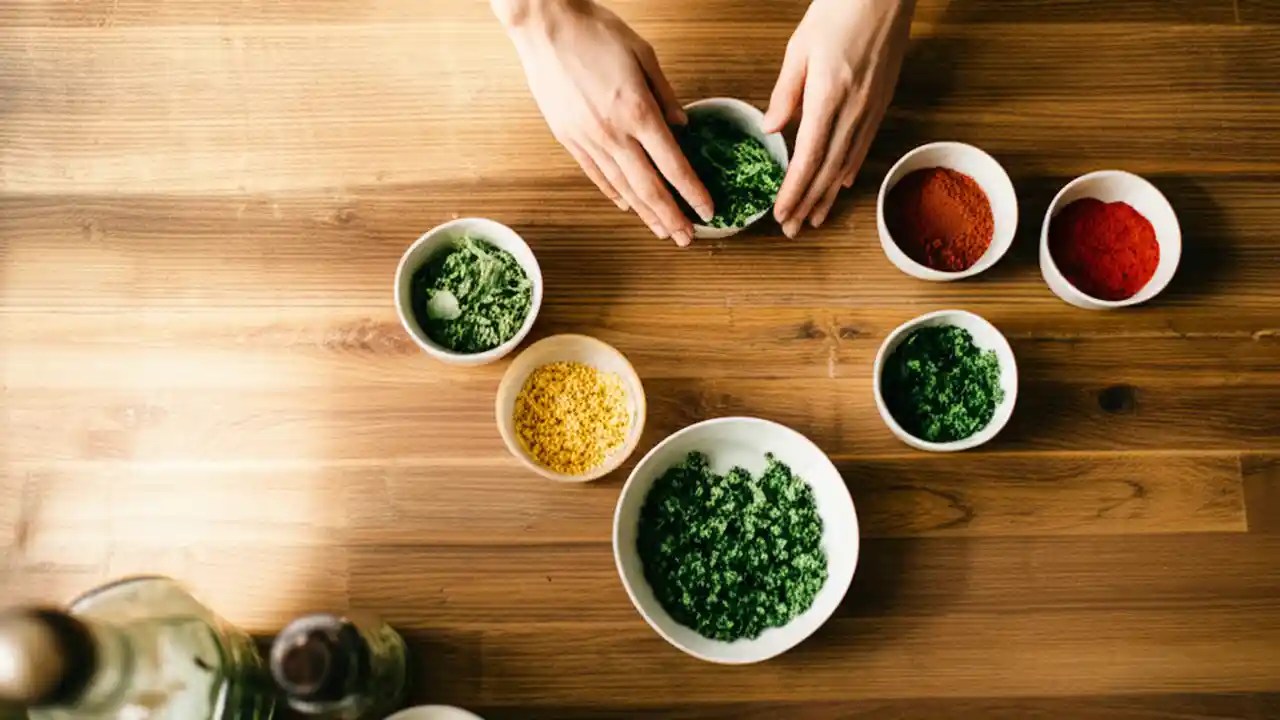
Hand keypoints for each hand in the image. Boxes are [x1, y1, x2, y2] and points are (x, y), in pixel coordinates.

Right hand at [493, 0, 712, 245]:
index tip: (708, 210)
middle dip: (671, 216)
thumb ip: (666, 94)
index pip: (672, 164)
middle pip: (648, 187)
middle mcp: (612, 133)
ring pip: (621, 187)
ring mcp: (587, 139)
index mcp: (637, 111)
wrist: (544, 25)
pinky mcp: (568, 138)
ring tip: (662, 232)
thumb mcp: (643, 54)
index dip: (692, 192)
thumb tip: (682, 126)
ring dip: (645, 213)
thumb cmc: (594, 31)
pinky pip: (595, 174)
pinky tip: (626, 206)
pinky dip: (613, 193)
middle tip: (687, 238)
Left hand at [763, 0, 913, 236]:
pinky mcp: (882, 101)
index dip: (794, 191)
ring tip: (813, 219)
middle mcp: (854, 109)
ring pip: (847, 162)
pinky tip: (839, 185)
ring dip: (827, 195)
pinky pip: (864, 145)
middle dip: (807, 204)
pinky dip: (849, 169)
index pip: (808, 157)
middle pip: (828, 169)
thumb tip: (773, 130)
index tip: (780, 214)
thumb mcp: (800, 48)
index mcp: (828, 96)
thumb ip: (785, 93)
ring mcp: (872, 107)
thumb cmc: (838, 9)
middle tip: (792, 230)